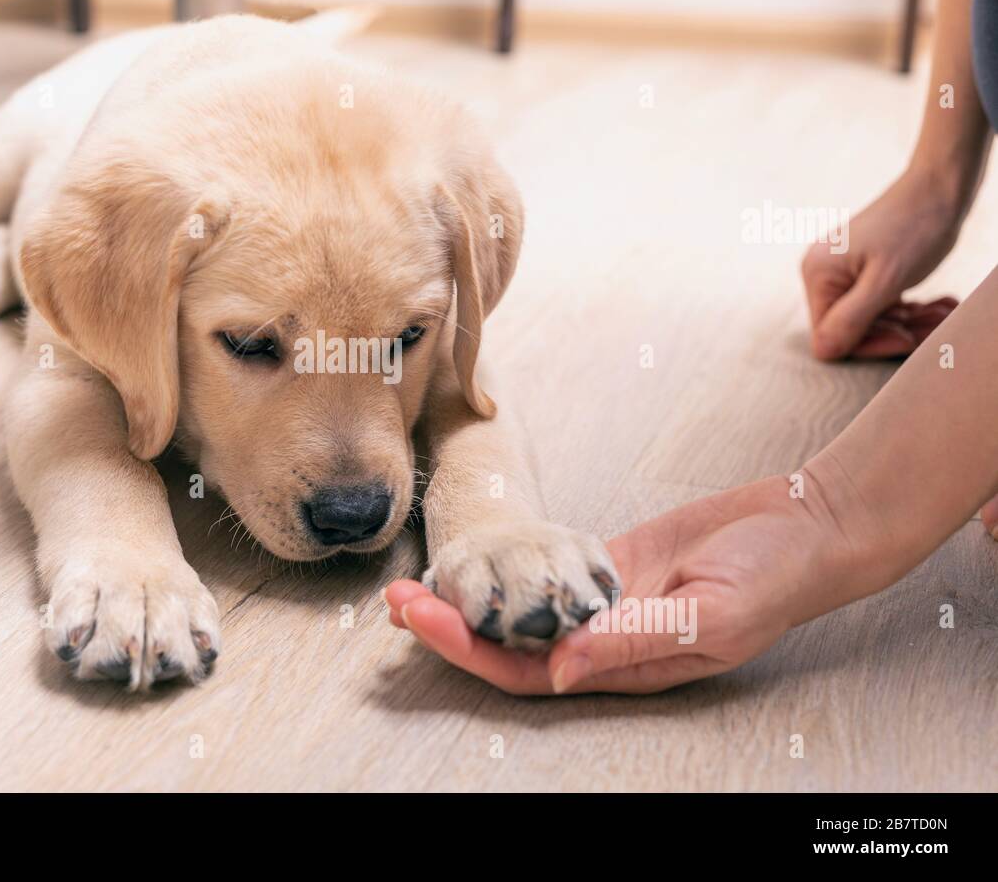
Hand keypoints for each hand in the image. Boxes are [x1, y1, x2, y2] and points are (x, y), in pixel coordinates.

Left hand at [385, 476, 861, 694]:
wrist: (801, 526)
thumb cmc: (769, 577)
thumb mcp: (709, 615)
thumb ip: (635, 641)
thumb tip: (560, 668)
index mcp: (625, 666)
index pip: (528, 670)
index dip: (469, 649)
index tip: (422, 618)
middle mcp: (605, 642)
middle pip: (509, 644)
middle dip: (449, 625)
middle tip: (395, 597)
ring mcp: (604, 604)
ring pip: (520, 610)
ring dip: (470, 598)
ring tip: (415, 580)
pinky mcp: (609, 567)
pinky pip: (545, 573)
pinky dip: (507, 567)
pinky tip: (474, 555)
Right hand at [801, 170, 962, 359]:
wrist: (939, 188)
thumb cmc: (915, 226)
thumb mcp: (886, 280)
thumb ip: (852, 318)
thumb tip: (823, 352)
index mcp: (818, 274)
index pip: (830, 334)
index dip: (870, 343)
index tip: (908, 338)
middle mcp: (822, 274)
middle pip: (853, 329)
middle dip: (896, 332)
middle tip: (936, 325)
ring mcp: (842, 273)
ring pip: (872, 320)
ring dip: (910, 324)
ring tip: (943, 313)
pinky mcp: (863, 273)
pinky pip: (881, 307)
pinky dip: (910, 311)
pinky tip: (936, 306)